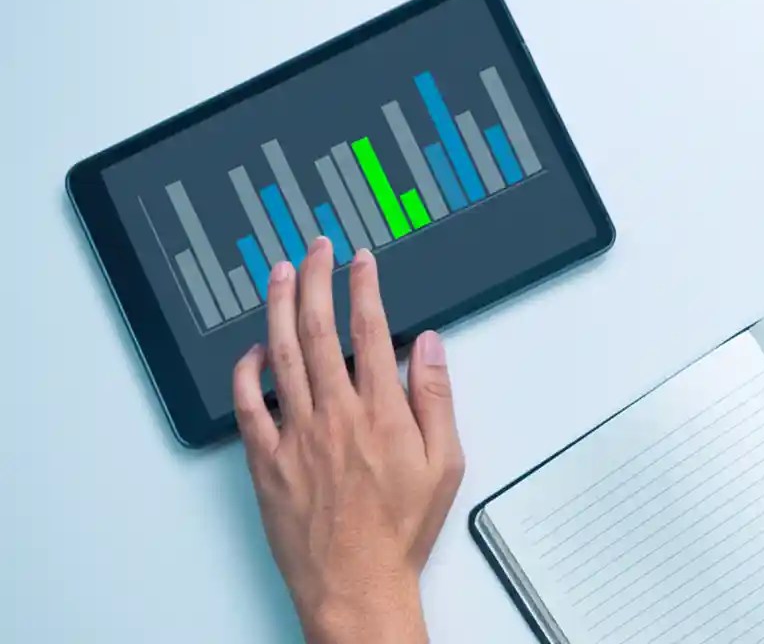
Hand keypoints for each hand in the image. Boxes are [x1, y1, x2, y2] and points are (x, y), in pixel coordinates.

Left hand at [232, 238, 464, 643]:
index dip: (363, 287)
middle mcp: (334, 415)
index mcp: (381, 414)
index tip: (361, 260)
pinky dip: (247, 371)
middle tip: (314, 249)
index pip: (368, 330)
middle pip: (319, 330)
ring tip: (280, 274)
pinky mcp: (267, 461)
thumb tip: (428, 346)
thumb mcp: (444, 464)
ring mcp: (295, 436)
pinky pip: (247, 405)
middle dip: (316, 279)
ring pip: (282, 355)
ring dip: (280, 307)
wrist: (355, 584)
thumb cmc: (399, 530)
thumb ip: (435, 398)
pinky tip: (253, 349)